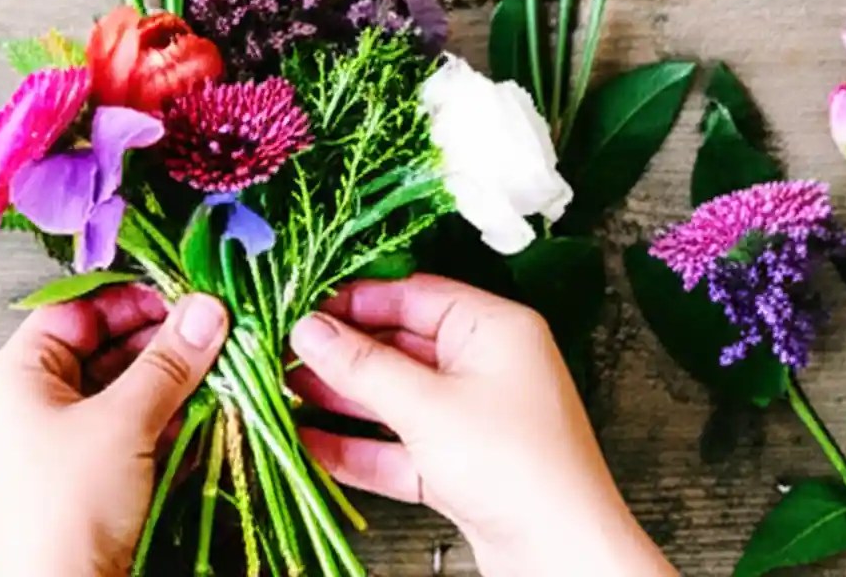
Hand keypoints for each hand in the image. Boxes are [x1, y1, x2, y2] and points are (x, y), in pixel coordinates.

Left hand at [0, 287, 227, 576]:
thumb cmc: (65, 513)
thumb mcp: (125, 423)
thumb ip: (169, 362)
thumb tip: (204, 311)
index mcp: (14, 378)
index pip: (75, 311)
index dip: (131, 300)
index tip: (182, 300)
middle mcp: (26, 407)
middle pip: (101, 351)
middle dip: (161, 345)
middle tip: (211, 337)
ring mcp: (53, 447)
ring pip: (119, 395)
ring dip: (169, 386)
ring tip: (216, 377)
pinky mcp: (80, 483)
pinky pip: (124, 435)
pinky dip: (161, 425)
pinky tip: (201, 420)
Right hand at [289, 275, 675, 576]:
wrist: (562, 555)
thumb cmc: (513, 465)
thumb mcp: (426, 405)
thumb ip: (362, 366)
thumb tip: (309, 329)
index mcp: (493, 329)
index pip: (413, 294)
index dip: (355, 300)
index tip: (303, 309)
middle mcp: (485, 366)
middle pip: (399, 347)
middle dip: (341, 354)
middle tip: (284, 354)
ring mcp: (472, 418)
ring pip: (395, 398)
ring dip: (343, 399)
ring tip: (285, 393)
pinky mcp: (460, 465)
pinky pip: (400, 446)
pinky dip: (360, 446)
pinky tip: (311, 442)